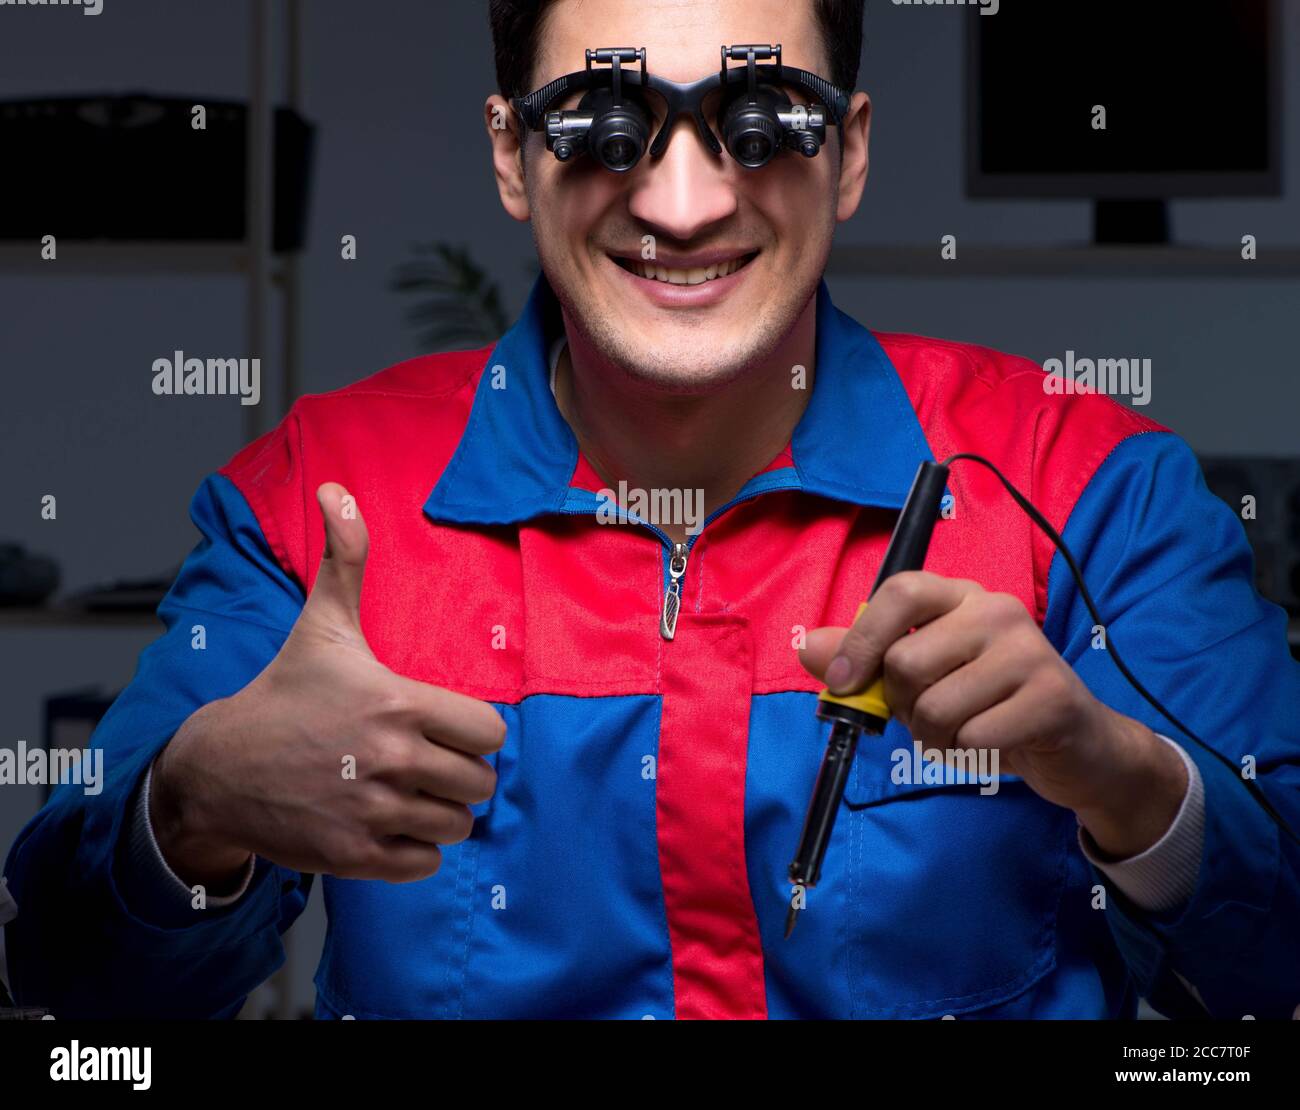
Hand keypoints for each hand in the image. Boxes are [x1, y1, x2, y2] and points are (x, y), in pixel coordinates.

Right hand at [151, 482, 505, 887]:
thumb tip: (337, 489)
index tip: (447, 725)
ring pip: (458, 824)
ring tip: (411, 791)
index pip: (491, 732)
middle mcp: (393, 760)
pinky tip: (391, 823)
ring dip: (443, 811)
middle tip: (432, 761)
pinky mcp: (355, 857)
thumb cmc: (283, 692)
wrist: (218, 768)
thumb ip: (345, 558)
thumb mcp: (322, 624)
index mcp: (399, 703)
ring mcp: (374, 812)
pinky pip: (426, 863)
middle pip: (481, 783)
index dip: (475, 730)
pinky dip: (417, 849)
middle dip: (462, 772)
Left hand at [797, 571, 1186, 857]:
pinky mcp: (1052, 696)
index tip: (844, 682)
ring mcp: (1028, 650)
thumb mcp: (922, 679)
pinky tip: (994, 744)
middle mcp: (996, 610)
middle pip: (907, 662)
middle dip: (904, 706)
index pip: (900, 592)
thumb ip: (866, 660)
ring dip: (935, 738)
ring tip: (964, 732)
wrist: (1076, 746)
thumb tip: (808, 647)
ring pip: (935, 707)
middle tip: (933, 714)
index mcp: (960, 596)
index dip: (862, 639)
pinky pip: (973, 737)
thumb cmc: (986, 706)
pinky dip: (969, 754)